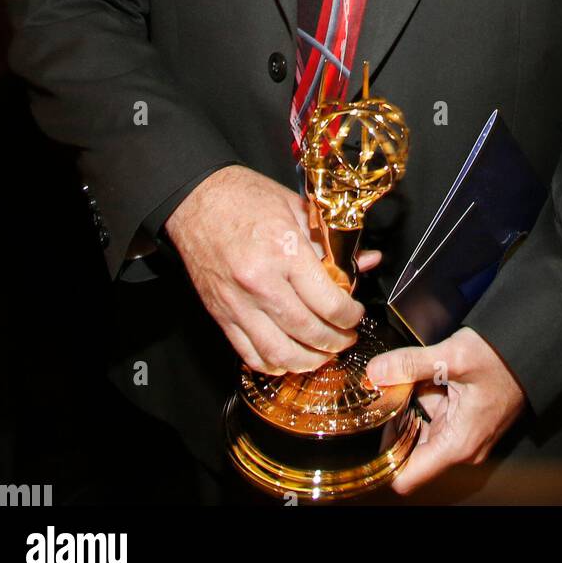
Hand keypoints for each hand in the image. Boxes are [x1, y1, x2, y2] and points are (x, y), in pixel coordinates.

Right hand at [164, 165, 381, 374]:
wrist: (197, 199)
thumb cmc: (245, 198)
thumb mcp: (297, 209)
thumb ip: (331, 242)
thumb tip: (364, 262)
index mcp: (284, 252)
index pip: (328, 302)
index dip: (350, 316)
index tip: (355, 314)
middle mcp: (261, 283)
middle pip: (308, 331)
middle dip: (336, 342)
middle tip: (347, 337)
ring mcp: (238, 303)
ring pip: (280, 353)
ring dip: (309, 361)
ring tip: (323, 353)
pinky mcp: (221, 315)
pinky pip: (250, 354)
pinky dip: (275, 364)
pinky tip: (290, 357)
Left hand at [365, 326, 526, 493]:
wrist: (533, 346)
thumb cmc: (503, 357)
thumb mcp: (452, 357)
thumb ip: (409, 365)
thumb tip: (375, 372)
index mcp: (457, 444)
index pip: (408, 477)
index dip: (384, 460)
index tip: (369, 431)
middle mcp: (461, 447)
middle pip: (411, 449)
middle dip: (395, 421)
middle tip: (386, 391)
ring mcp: (465, 434)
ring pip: (422, 427)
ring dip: (411, 404)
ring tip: (408, 375)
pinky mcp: (467, 419)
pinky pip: (437, 414)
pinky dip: (426, 395)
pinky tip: (428, 374)